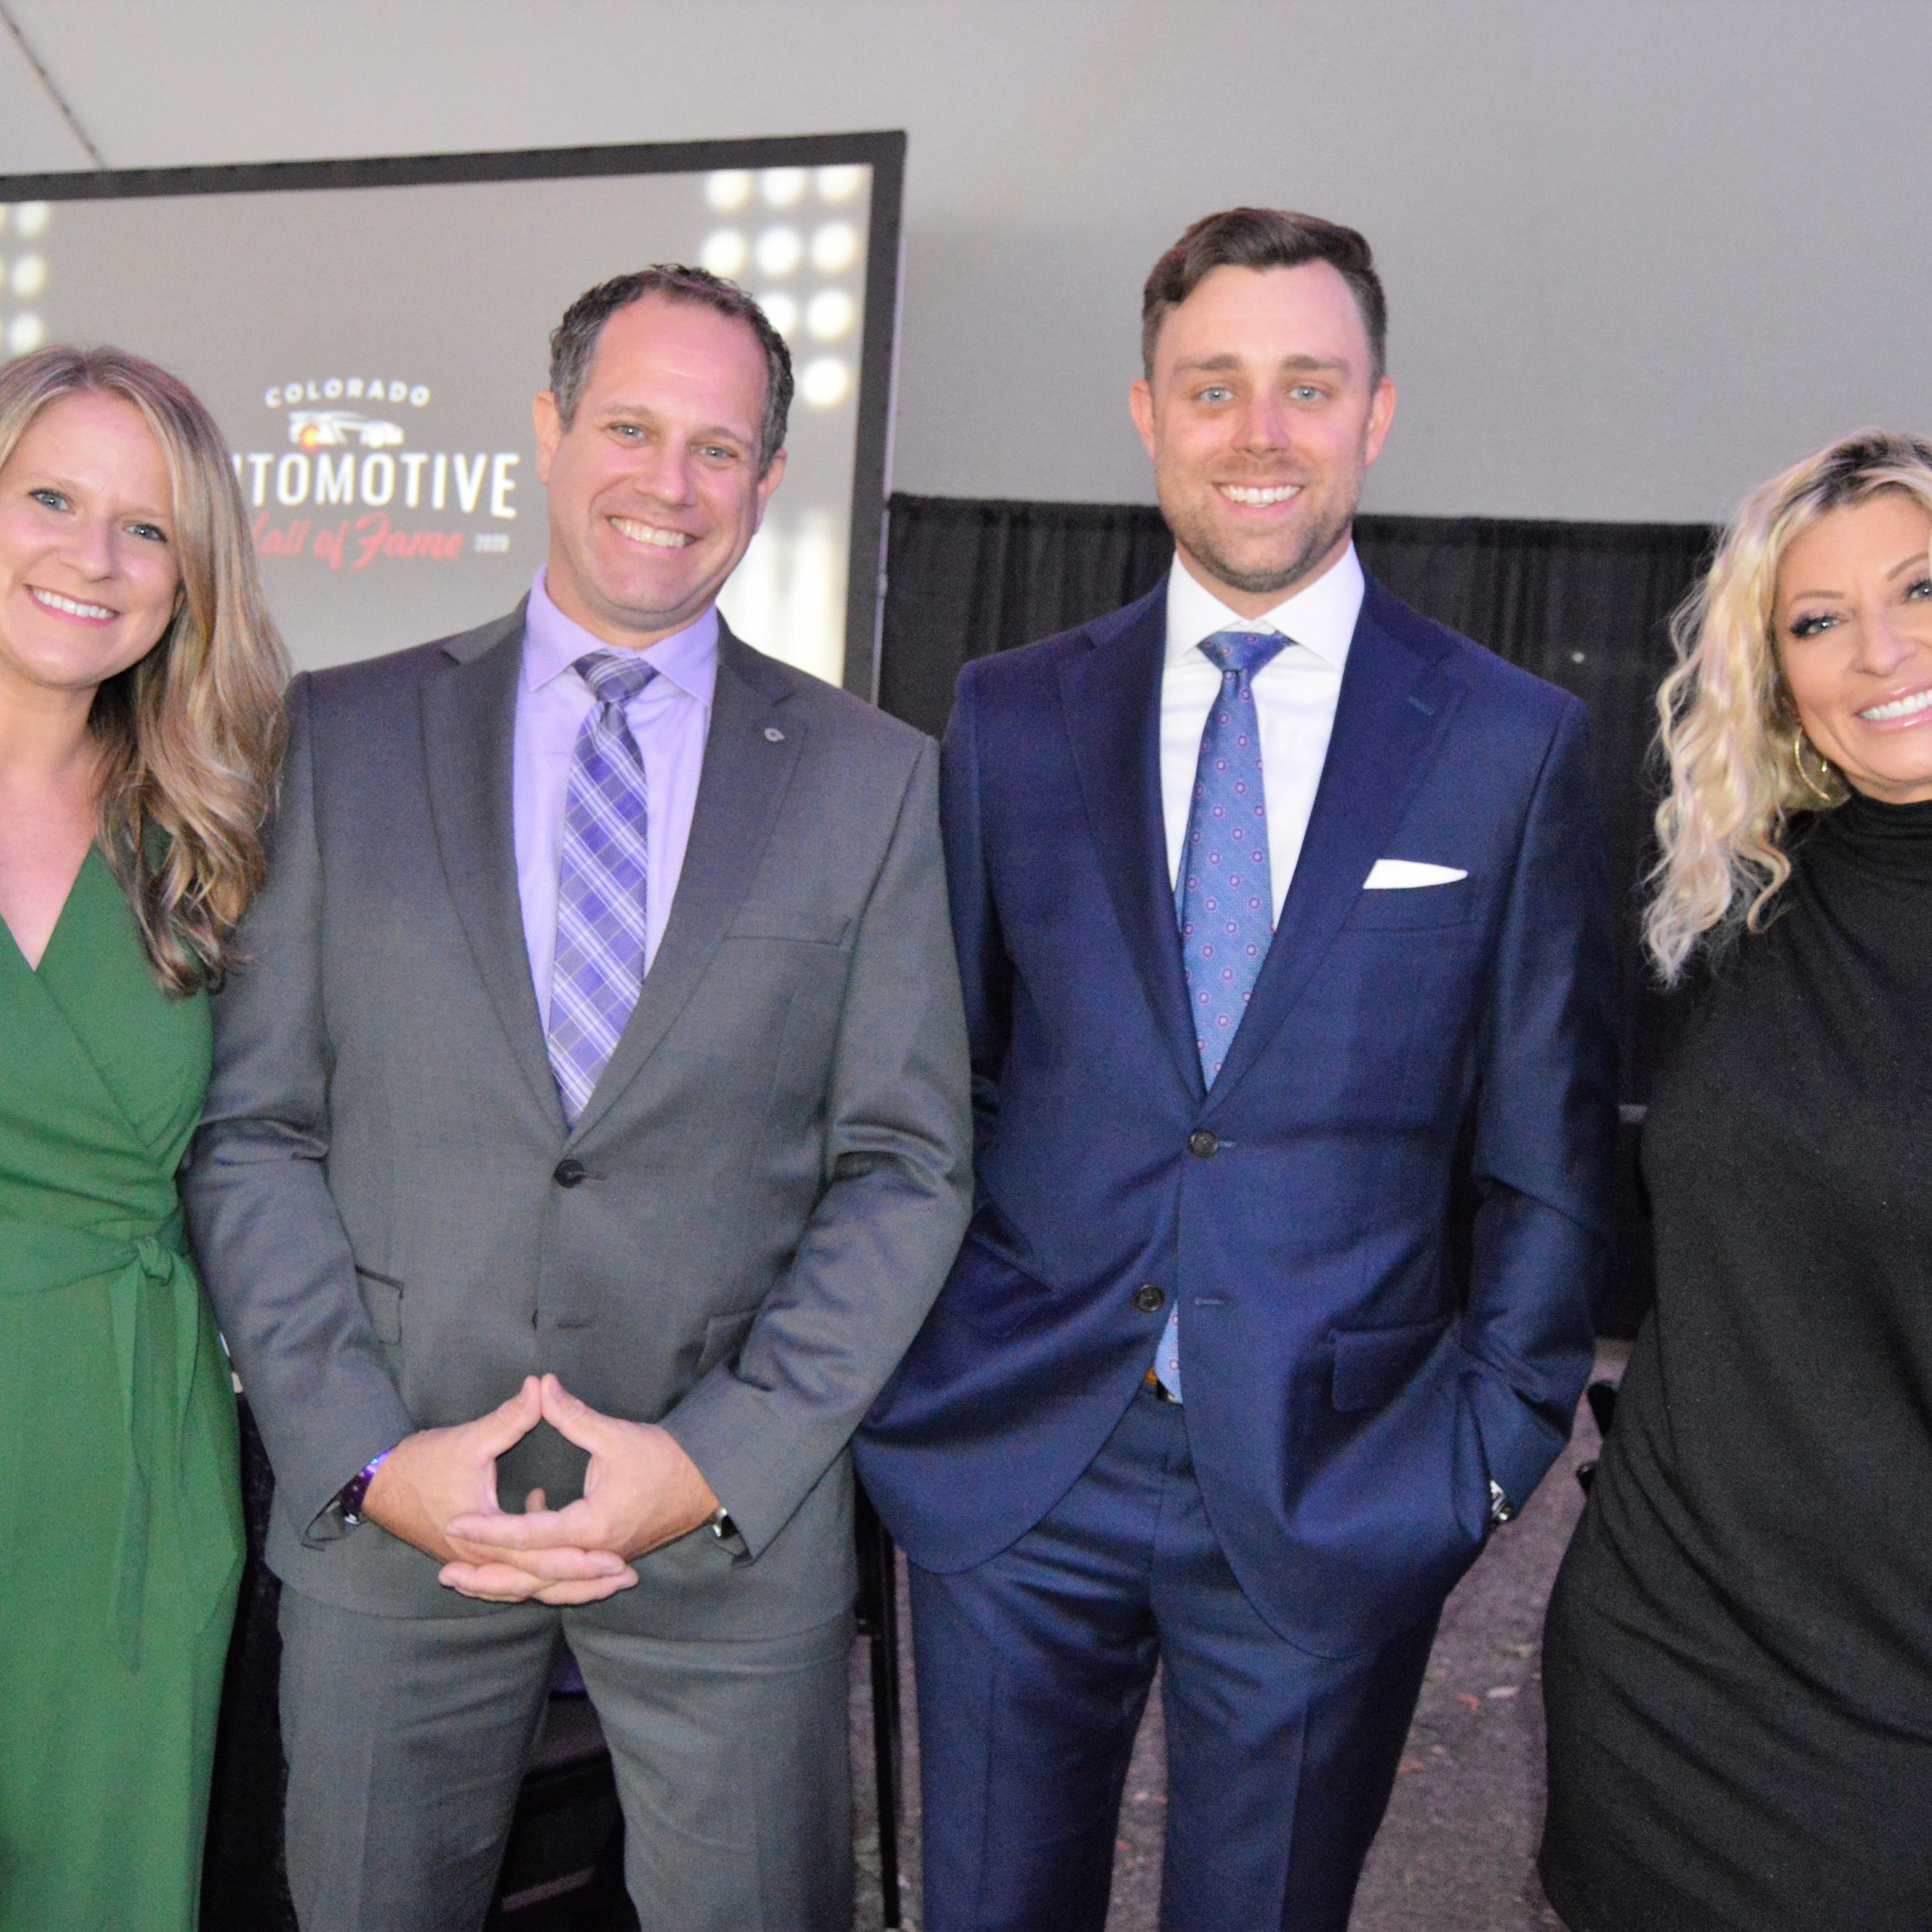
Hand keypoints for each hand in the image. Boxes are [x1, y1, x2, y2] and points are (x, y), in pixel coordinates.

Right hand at [362, 1377, 635, 1604]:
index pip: (541, 1556)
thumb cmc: (421, 1462)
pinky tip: (557, 1546)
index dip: (581, 1558)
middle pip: (541, 1582)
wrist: (377, 1484)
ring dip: (567, 1583)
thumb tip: (542, 1386)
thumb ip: (510, 1417)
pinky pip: (511, 1577)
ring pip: (528, 1585)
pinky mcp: (472, 1558)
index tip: (617, 1557)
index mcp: (486, 1535)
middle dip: (585, 1582)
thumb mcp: (470, 1439)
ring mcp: (475, 1563)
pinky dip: (537, 1574)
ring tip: (607, 1579)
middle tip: (626, 1576)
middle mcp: (482, 1558)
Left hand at [444, 1373, 720, 1569]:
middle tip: (445, 1572)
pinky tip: (525, 1531)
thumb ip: (573, 1414)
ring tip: (465, 1578)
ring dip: (506, 1581)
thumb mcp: (615, 1435)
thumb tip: (540, 1384)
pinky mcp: (605, 1557)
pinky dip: (537, 1570)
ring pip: (545, 1585)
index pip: (529, 1533)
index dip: (490, 1528)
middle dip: (486, 1577)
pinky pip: (562, 1576)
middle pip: (531, 1576)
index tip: (455, 1521)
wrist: (707, 1484)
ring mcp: (601, 1560)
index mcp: (593, 1525)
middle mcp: (594, 1552)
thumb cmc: (664, 1459)